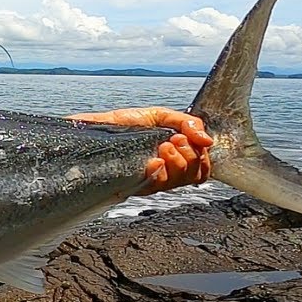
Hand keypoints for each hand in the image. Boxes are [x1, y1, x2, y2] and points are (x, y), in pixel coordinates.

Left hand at [65, 106, 212, 194]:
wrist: (93, 128)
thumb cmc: (123, 124)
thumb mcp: (159, 116)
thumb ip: (187, 123)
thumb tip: (208, 140)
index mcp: (174, 157)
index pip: (202, 168)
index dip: (202, 156)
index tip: (186, 137)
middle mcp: (165, 171)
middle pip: (195, 176)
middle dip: (190, 156)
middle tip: (173, 140)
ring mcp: (150, 179)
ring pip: (177, 182)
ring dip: (177, 162)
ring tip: (163, 145)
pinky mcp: (134, 184)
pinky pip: (155, 186)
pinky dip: (160, 172)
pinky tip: (153, 162)